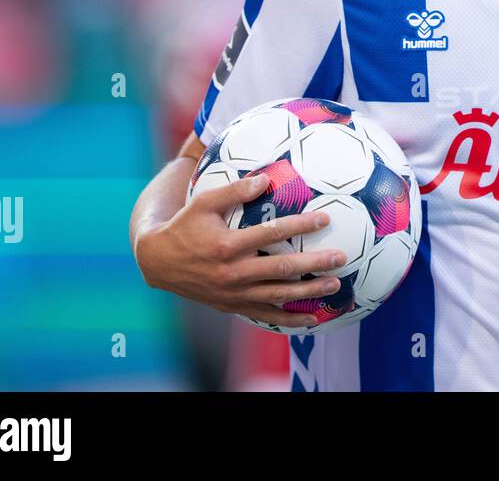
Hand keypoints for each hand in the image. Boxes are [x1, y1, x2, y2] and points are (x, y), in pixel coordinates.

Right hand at [134, 173, 347, 328]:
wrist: (158, 262)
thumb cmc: (185, 226)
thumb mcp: (203, 203)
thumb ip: (234, 191)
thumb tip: (265, 179)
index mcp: (227, 245)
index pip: (271, 233)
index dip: (299, 226)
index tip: (325, 219)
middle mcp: (232, 272)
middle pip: (281, 269)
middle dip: (313, 264)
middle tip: (340, 258)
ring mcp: (233, 293)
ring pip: (277, 295)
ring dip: (308, 292)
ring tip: (334, 285)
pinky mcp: (232, 306)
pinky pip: (264, 315)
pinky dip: (289, 319)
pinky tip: (312, 318)